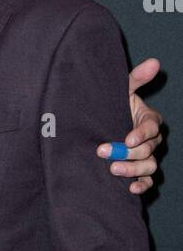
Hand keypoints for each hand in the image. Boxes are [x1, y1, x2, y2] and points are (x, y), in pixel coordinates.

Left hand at [97, 58, 162, 193]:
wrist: (96, 125)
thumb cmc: (110, 105)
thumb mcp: (121, 91)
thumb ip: (136, 78)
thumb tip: (155, 61)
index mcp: (148, 119)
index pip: (152, 126)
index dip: (142, 133)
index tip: (128, 138)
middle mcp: (150, 139)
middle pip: (149, 149)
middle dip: (129, 152)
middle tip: (105, 152)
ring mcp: (145, 156)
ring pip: (149, 166)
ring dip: (133, 169)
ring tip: (113, 169)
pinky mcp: (138, 171)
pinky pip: (147, 181)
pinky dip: (141, 186)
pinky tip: (130, 189)